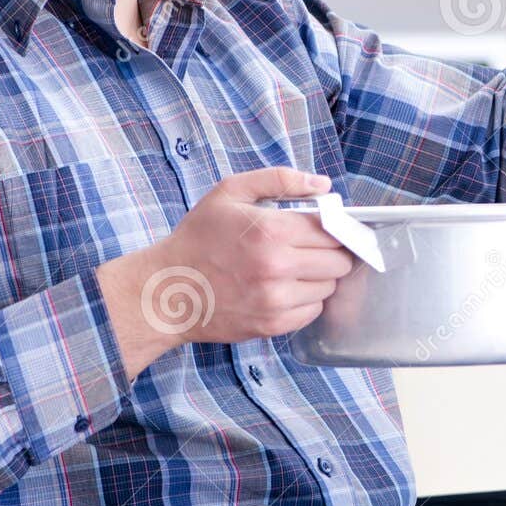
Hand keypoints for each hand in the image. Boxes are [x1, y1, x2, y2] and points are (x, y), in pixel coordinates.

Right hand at [98, 167, 354, 378]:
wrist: (167, 290)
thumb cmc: (198, 238)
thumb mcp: (229, 192)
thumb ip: (279, 180)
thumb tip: (324, 184)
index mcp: (270, 230)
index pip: (332, 230)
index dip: (333, 227)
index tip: (325, 228)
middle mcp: (278, 267)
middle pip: (339, 261)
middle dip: (330, 252)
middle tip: (310, 248)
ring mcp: (276, 300)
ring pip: (329, 287)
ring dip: (318, 277)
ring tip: (293, 268)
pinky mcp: (272, 325)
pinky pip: (313, 311)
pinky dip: (306, 300)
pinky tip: (284, 289)